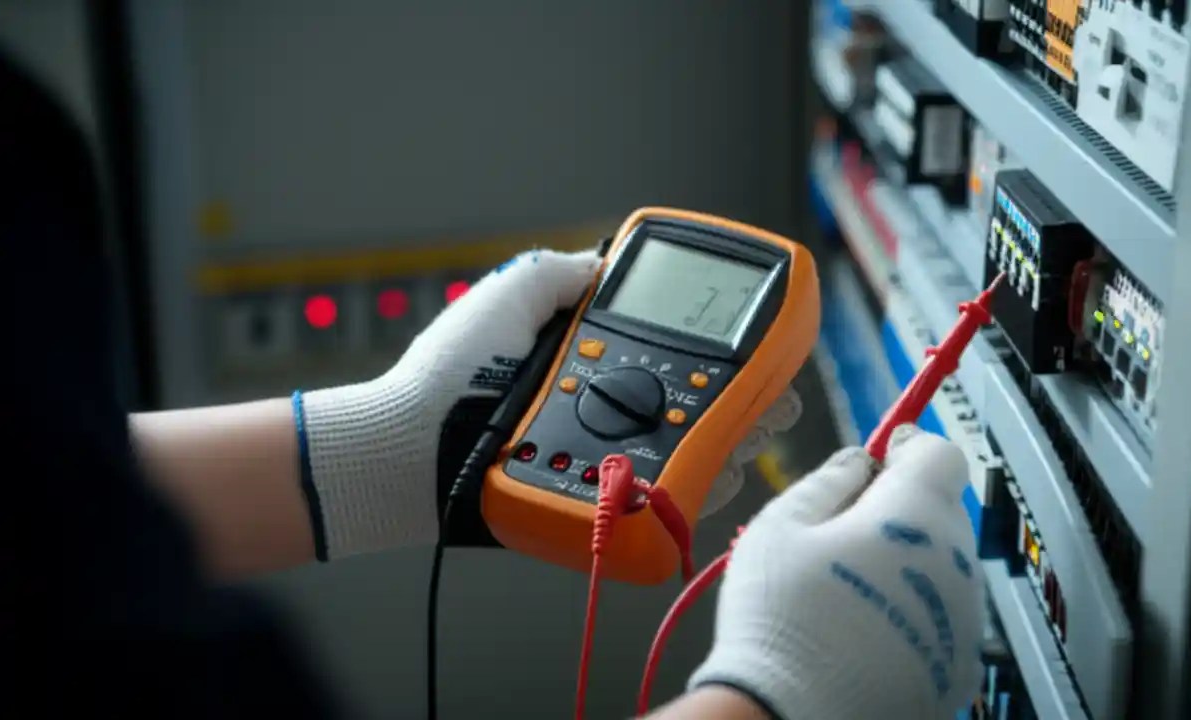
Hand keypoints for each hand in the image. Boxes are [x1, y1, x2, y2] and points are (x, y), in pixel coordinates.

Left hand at [299, 249, 800, 559]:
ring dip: (740, 440)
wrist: (413, 442)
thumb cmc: (452, 369)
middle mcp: (609, 407)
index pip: (675, 352)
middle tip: (777, 398)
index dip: (725, 346)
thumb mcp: (510, 297)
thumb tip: (600, 261)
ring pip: (695, 452)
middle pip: (701, 406)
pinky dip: (704, 486)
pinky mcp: (601, 497)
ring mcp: (608, 453)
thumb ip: (560, 273)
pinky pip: (666, 497)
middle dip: (753, 400)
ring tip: (762, 429)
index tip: (759, 341)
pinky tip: (728, 470)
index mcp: (594, 361)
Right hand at [689, 426, 983, 719]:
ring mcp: (964, 624)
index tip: (878, 459)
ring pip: (944, 568)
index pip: (941, 455)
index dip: (907, 448)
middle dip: (900, 508)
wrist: (789, 718)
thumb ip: (828, 480)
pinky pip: (943, 620)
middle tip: (840, 531)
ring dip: (908, 563)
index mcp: (916, 518)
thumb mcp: (781, 527)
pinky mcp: (959, 671)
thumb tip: (857, 461)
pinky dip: (913, 614)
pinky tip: (864, 633)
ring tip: (847, 590)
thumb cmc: (780, 619)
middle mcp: (957, 566)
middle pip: (942, 511)